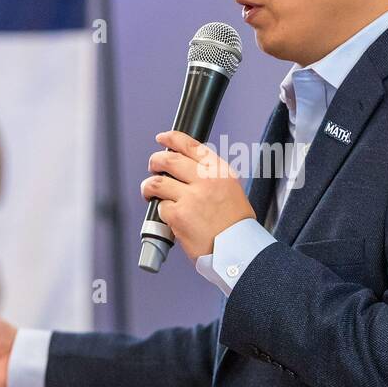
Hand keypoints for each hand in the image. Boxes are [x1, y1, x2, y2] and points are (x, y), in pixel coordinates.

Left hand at [140, 130, 254, 259]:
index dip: (172, 139)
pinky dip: (162, 211)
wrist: (239, 248)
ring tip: (150, 193)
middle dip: (155, 161)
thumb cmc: (236, 225)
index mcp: (220, 171)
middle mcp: (205, 180)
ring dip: (148, 187)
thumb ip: (211, 178)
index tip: (162, 138)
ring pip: (157, 182)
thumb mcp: (232, 190)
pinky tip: (169, 216)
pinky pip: (161, 207)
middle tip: (153, 167)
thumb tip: (188, 172)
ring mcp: (191, 197)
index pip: (191, 146)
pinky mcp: (179, 215)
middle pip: (169, 160)